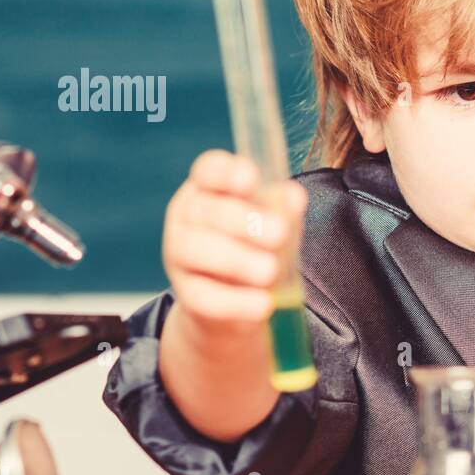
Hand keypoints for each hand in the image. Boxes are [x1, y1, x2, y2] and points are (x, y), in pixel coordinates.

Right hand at [162, 150, 306, 329]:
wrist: (240, 302)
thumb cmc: (259, 248)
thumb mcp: (277, 224)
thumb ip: (285, 210)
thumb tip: (293, 196)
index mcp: (209, 189)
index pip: (208, 170)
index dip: (226, 173)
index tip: (250, 180)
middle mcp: (187, 217)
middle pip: (206, 210)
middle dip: (244, 221)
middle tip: (279, 234)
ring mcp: (180, 255)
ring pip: (197, 250)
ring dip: (237, 260)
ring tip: (269, 271)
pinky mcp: (186, 294)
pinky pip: (204, 296)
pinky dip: (235, 301)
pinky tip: (262, 304)